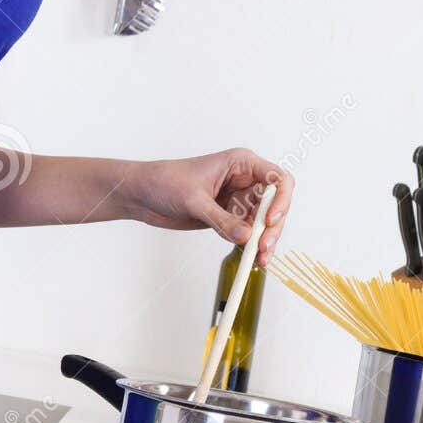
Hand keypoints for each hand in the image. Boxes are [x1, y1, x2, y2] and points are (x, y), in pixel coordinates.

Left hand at [121, 147, 293, 266]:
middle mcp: (244, 180)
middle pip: (275, 204)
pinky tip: (252, 258)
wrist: (142, 194)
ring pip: (265, 221)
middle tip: (263, 246)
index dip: (280, 200)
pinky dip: (253, 246)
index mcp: (241, 163)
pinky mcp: (229, 217)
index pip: (277, 179)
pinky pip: (249, 232)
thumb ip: (221, 219)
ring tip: (259, 258)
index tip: (269, 220)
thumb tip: (246, 236)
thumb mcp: (194, 200)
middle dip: (273, 226)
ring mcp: (238, 199)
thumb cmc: (164, 181)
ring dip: (265, 240)